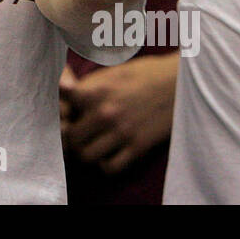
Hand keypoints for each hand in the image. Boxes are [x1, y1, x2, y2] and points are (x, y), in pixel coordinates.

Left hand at [60, 53, 178, 175]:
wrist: (182, 82)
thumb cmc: (146, 73)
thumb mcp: (113, 71)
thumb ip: (89, 86)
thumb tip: (66, 93)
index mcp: (97, 90)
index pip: (61, 103)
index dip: (58, 107)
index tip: (63, 109)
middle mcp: (106, 112)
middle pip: (70, 136)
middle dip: (71, 135)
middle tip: (78, 131)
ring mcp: (122, 132)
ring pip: (86, 156)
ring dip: (86, 151)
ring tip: (92, 143)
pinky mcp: (138, 146)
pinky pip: (110, 167)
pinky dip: (105, 164)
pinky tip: (109, 153)